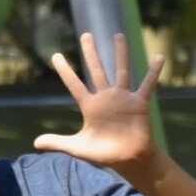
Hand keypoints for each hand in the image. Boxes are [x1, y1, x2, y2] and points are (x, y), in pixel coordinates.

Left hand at [33, 32, 162, 171]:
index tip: (56, 55)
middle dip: (91, 53)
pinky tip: (159, 57)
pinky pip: (148, 85)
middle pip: (96, 70)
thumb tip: (35, 143)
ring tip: (118, 35)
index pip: (74, 85)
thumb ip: (58, 143)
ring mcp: (123, 99)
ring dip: (121, 54)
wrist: (129, 160)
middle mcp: (106, 98)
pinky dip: (154, 72)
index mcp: (90, 106)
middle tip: (86, 34)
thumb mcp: (78, 148)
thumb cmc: (104, 154)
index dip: (65, 71)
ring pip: (122, 71)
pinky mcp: (139, 103)